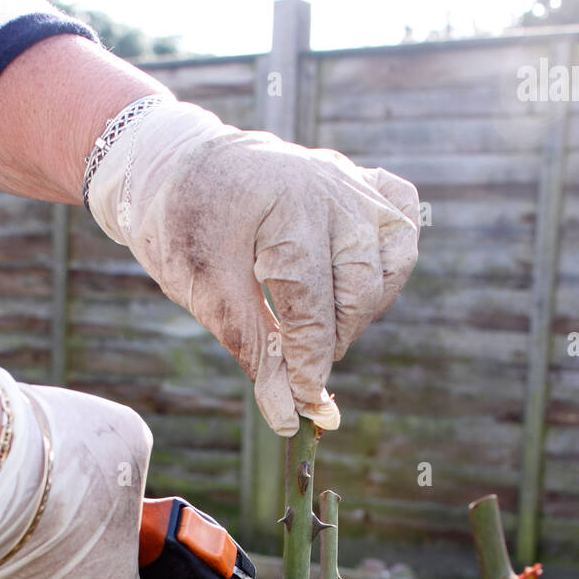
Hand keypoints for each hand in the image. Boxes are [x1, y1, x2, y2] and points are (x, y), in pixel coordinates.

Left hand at [86, 97, 420, 435]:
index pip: (313, 304)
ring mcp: (349, 179)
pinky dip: (392, 251)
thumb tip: (287, 416)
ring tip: (322, 323)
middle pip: (361, 289)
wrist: (175, 163)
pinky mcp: (358, 178)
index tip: (301, 399)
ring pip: (393, 260)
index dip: (310, 361)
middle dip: (334, 338)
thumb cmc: (183, 227)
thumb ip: (254, 350)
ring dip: (364, 307)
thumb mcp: (205, 292)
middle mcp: (328, 189)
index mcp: (284, 210)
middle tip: (302, 357)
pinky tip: (359, 278)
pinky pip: (403, 211)